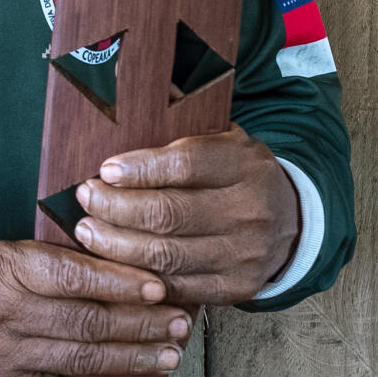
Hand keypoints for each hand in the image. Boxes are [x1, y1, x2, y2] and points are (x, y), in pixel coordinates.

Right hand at [0, 240, 191, 376]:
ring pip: (79, 357)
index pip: (76, 275)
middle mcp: (11, 311)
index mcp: (10, 268)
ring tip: (167, 357)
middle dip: (141, 323)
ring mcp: (6, 352)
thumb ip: (48, 260)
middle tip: (179, 324)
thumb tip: (109, 262)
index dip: (121, 282)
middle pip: (88, 320)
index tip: (158, 285)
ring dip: (129, 359)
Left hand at [71, 127, 298, 305]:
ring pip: (167, 256)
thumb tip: (122, 88)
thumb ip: (178, 117)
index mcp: (244, 164)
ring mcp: (244, 254)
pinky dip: (138, 277)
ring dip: (117, 246)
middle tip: (86, 198)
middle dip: (116, 208)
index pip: (186, 165)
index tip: (104, 170)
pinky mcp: (235, 288)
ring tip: (88, 231)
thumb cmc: (236, 175)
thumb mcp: (222, 137)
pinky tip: (113, 265)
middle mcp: (249, 211)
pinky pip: (176, 287)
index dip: (140, 169)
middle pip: (169, 214)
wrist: (291, 224)